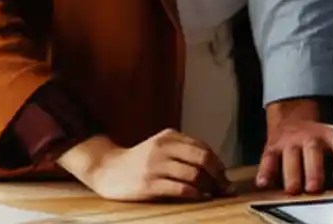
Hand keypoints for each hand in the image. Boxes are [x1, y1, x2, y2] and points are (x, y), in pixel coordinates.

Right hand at [58, 130, 231, 201]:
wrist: (106, 169)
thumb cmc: (139, 161)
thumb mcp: (161, 147)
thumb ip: (184, 151)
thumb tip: (215, 167)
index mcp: (169, 136)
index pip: (203, 148)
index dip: (218, 163)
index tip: (225, 176)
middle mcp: (163, 148)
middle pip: (202, 159)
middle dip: (218, 174)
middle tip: (224, 186)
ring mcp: (155, 166)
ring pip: (193, 174)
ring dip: (208, 186)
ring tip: (213, 193)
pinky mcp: (148, 184)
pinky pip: (179, 188)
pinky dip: (195, 193)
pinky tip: (200, 197)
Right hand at [257, 98, 332, 194]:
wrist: (295, 122)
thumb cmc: (326, 141)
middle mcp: (312, 137)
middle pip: (314, 150)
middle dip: (315, 169)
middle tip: (315, 188)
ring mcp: (291, 142)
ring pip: (290, 155)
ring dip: (292, 173)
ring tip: (294, 190)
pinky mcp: (272, 148)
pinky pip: (267, 159)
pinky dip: (265, 171)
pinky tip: (265, 183)